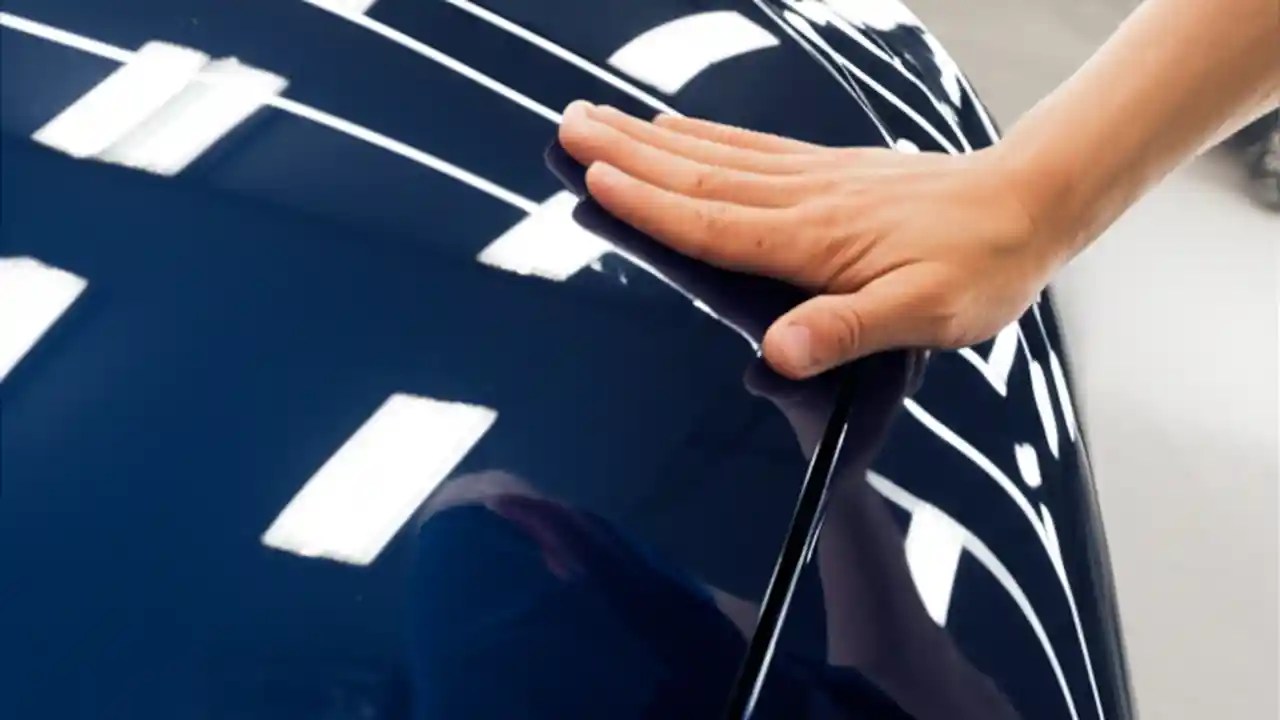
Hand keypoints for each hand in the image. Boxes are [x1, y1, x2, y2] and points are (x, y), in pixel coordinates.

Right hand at [557, 102, 1069, 378]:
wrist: (1029, 204)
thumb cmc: (980, 265)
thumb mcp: (924, 314)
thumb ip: (846, 330)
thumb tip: (781, 350)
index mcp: (812, 239)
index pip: (711, 219)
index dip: (647, 202)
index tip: (591, 174)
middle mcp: (802, 199)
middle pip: (696, 174)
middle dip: (625, 152)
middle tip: (567, 125)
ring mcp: (814, 179)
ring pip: (715, 154)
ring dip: (651, 138)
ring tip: (600, 117)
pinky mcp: (829, 172)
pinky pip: (752, 146)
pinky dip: (706, 134)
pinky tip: (682, 128)